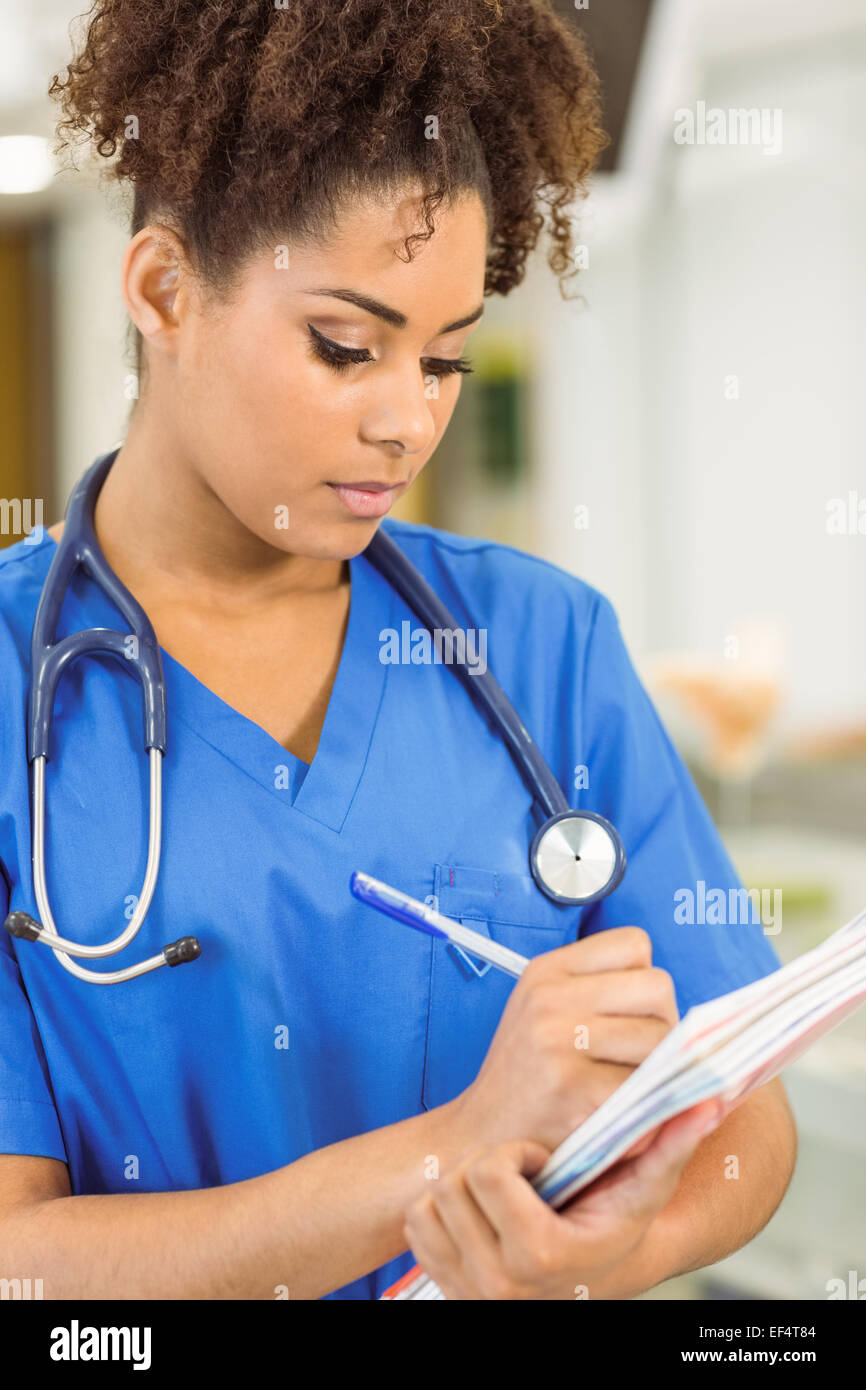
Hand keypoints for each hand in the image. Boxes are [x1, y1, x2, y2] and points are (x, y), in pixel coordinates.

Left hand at [403, 1098, 724, 1299]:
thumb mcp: (640, 1190)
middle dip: (490, 1167)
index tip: (543, 1164)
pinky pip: (416, 1221)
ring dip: (467, 1186)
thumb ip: (671, 1144)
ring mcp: (465, 1288)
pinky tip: (482, 1214)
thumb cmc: (610, 1224)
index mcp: (541, 1255)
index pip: (489, 1172)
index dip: (517, 1157)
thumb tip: (710, 1099)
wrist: (580, 1285)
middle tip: (522, 1178)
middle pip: (453, 1182)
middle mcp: (497, 1283)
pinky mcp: (438, 1281)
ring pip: (431, 1198)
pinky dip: (443, 1209)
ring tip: (505, 1197)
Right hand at [454, 927, 677, 1152]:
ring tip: (625, 1082)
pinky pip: (648, 1086)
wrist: (482, 1139)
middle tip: (636, 1052)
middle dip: (661, 1021)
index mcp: (545, 971)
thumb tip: (669, 994)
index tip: (626, 1011)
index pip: (634, 944)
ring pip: (662, 1038)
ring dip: (658, 1067)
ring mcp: (560, 1042)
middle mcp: (550, 998)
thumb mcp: (544, 1010)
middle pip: (658, 987)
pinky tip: (616, 1112)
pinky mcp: (576, 1089)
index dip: (641, 978)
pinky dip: (645, 1105)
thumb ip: (598, 988)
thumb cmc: (529, 1075)